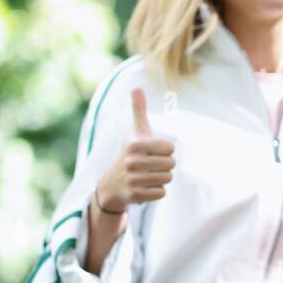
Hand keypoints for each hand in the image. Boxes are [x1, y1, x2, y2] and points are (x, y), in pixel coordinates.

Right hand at [96, 87, 175, 211]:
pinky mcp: (136, 195)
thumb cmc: (130, 154)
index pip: (170, 148)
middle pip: (171, 164)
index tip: (154, 152)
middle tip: (151, 165)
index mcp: (135, 144)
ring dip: (161, 178)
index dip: (166, 151)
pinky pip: (161, 193)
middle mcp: (133, 161)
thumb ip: (138, 111)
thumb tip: (136, 87)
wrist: (112, 184)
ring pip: (167, 179)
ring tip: (148, 175)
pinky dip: (156, 191)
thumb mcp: (134, 133)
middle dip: (165, 165)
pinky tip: (145, 187)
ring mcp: (133, 179)